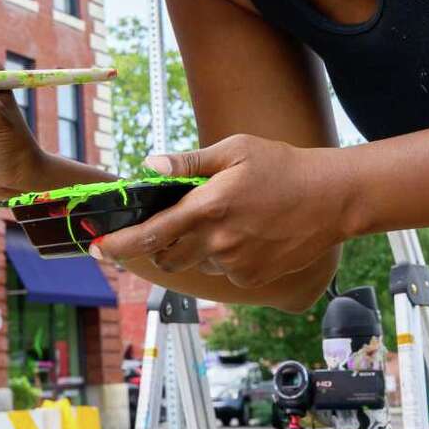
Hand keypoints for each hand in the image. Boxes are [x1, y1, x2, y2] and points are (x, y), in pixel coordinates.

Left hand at [89, 135, 348, 287]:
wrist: (332, 198)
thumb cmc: (282, 166)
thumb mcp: (234, 150)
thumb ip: (188, 163)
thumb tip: (149, 165)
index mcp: (208, 208)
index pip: (151, 234)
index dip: (119, 245)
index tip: (97, 248)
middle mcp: (217, 242)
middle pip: (167, 255)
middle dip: (161, 243)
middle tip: (177, 220)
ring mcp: (235, 264)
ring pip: (196, 263)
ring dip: (197, 247)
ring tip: (228, 219)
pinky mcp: (252, 279)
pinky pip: (223, 272)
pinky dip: (224, 257)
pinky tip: (247, 234)